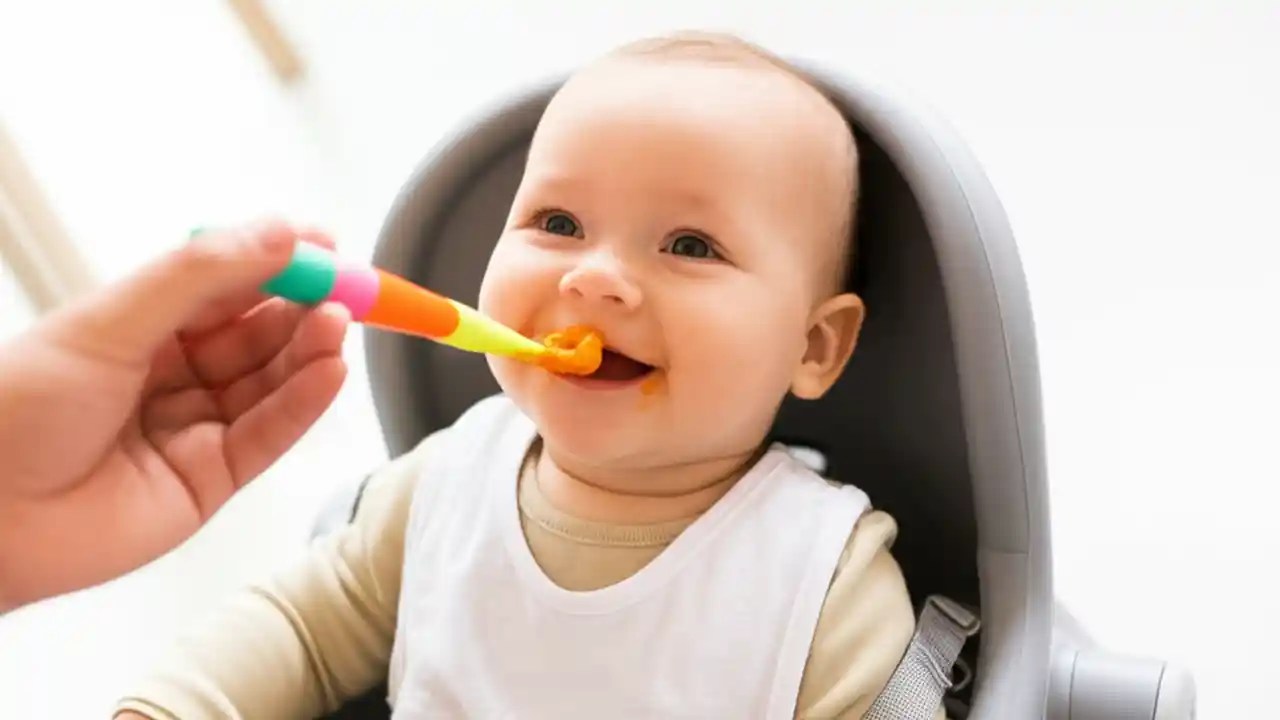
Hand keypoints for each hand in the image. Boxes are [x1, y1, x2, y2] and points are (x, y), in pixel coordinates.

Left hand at [0, 222, 349, 610]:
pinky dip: (304, 403)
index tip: (324, 243)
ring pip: (271, 382)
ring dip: (310, 351)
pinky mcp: (211, 480)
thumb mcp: (110, 322)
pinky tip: (330, 372)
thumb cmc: (15, 410)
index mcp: (141, 325)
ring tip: (338, 324)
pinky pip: (269, 435)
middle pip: (259, 333)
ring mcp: (194, 426)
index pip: (227, 284)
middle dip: (304, 307)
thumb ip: (201, 276)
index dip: (278, 262)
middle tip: (344, 289)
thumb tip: (279, 233)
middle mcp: (172, 372)